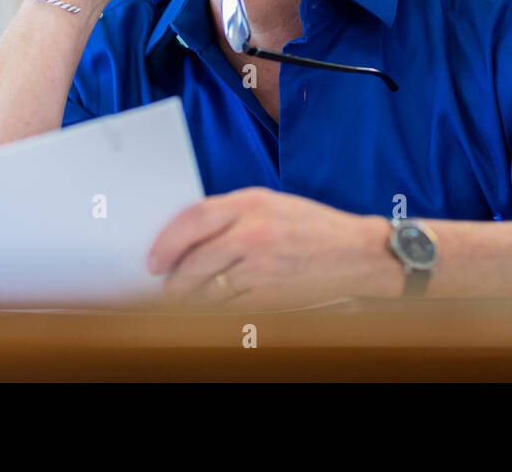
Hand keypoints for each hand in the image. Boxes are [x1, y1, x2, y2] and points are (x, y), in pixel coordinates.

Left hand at [146, 188, 400, 308]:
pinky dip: (213, 309)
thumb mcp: (272, 204)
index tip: (155, 259)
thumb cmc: (314, 226)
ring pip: (206, 289)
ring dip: (189, 298)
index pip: (192, 220)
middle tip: (166, 284)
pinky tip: (211, 307)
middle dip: (173, 279)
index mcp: (251, 204)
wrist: (356, 253)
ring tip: (186, 298)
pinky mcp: (268, 295)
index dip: (166, 242)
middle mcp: (252, 234)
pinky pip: (227, 306)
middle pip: (193, 261)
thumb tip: (191, 234)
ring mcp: (259, 267)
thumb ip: (232, 213)